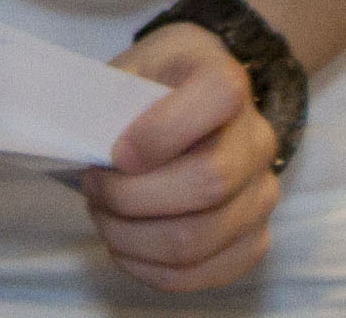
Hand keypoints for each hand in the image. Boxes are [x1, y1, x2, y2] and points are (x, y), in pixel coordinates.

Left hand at [77, 23, 281, 295]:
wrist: (188, 108)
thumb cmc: (149, 90)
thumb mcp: (128, 71)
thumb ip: (111, 102)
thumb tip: (84, 150)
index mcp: (228, 82)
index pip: (218, 97)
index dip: (161, 132)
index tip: (116, 153)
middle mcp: (257, 140)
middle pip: (209, 184)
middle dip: (132, 196)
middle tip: (94, 187)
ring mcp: (261, 195)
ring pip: (199, 238)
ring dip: (133, 237)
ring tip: (104, 217)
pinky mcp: (252, 240)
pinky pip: (203, 273)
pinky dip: (151, 269)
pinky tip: (124, 247)